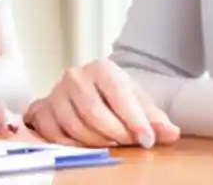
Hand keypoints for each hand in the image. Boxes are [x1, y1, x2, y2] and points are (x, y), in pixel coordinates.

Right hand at [24, 59, 179, 148]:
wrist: (89, 91)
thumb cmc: (116, 97)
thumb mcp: (138, 102)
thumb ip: (154, 118)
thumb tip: (170, 133)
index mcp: (101, 68)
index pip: (117, 93)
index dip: (133, 119)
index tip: (147, 139)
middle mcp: (75, 76)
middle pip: (94, 112)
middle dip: (115, 133)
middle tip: (130, 142)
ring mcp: (55, 92)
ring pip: (74, 125)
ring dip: (96, 141)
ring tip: (112, 142)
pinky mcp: (42, 109)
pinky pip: (54, 134)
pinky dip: (72, 145)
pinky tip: (87, 145)